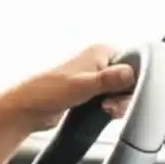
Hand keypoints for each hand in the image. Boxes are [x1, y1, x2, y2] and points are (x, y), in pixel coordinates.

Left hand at [1, 44, 135, 131]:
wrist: (29, 109)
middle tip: (111, 105)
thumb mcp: (82, 85)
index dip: (135, 78)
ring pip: (122, 91)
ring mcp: (96, 77)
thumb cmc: (48, 92)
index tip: (125, 92)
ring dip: (118, 103)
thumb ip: (108, 79)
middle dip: (125, 95)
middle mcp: (100, 61)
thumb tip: (130, 73)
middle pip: (130, 78)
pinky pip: (112, 99)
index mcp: (101, 51)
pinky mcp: (92, 92)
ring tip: (104, 110)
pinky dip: (111, 107)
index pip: (135, 60)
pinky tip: (103, 112)